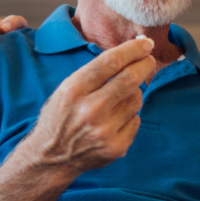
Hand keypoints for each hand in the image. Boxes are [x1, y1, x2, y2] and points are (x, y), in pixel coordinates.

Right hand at [12, 37, 155, 179]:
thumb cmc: (60, 117)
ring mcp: (105, 131)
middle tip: (149, 58)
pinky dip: (130, 115)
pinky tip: (116, 118)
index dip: (133, 49)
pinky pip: (136, 120)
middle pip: (130, 79)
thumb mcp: (67, 89)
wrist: (50, 157)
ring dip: (135, 92)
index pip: (110, 62)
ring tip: (121, 95)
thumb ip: (95, 73)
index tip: (145, 43)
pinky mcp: (116, 147)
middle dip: (144, 64)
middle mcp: (90, 110)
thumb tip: (130, 52)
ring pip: (136, 100)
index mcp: (74, 90)